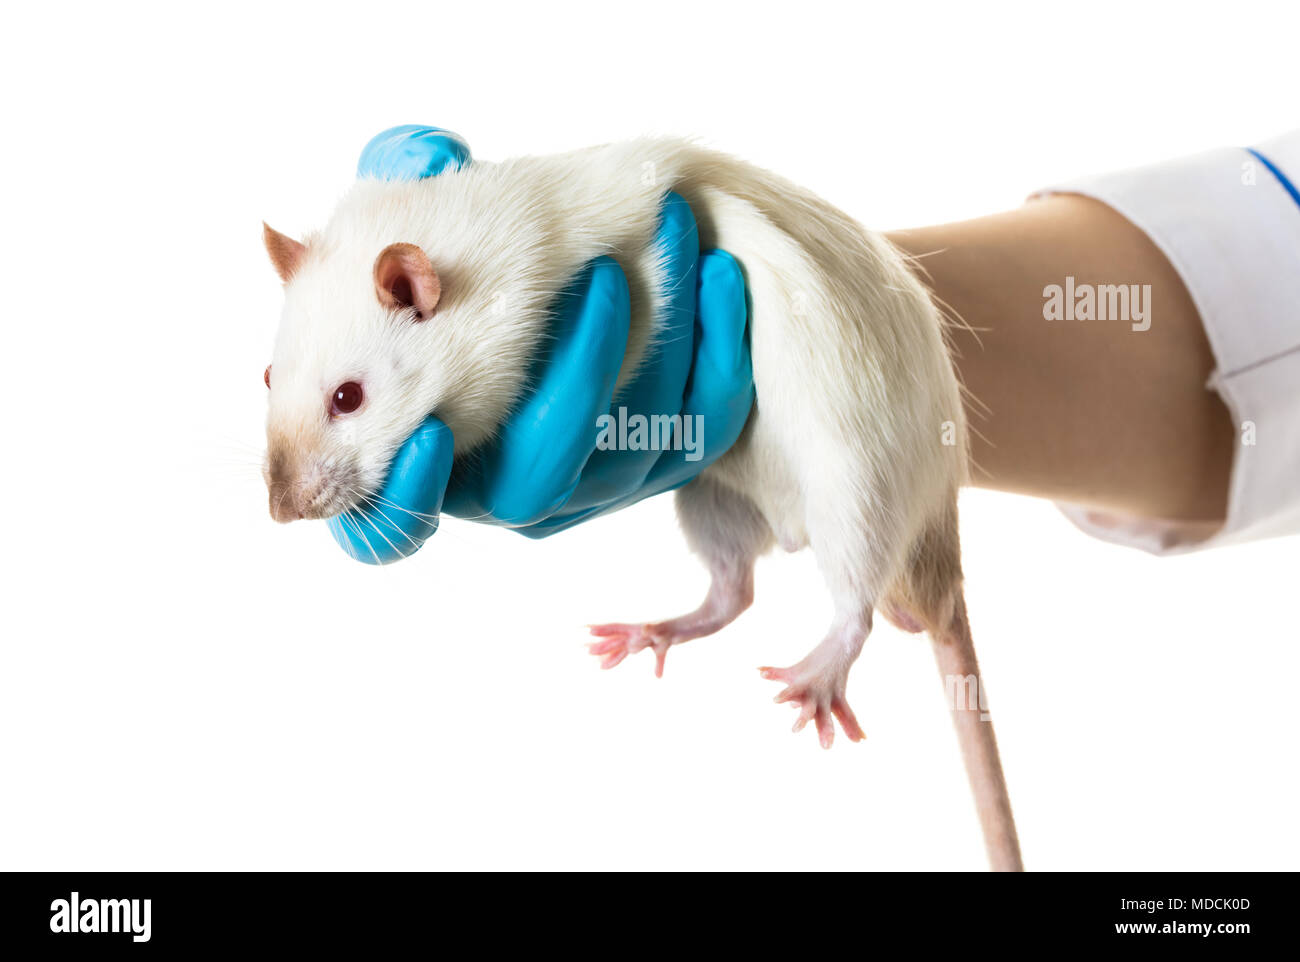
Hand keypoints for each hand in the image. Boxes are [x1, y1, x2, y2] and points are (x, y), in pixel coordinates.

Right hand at [329, 126, 752, 562]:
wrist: (571, 286)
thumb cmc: (464, 264)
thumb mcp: (415, 226)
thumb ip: (399, 190)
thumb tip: (430, 154)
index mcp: (423, 455)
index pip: (388, 532)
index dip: (405, 496)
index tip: (426, 430)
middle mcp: (507, 490)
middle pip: (543, 470)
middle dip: (581, 367)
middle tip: (607, 267)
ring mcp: (592, 486)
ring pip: (632, 446)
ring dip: (663, 343)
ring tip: (675, 239)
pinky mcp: (662, 462)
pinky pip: (703, 427)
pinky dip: (719, 355)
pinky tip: (720, 276)